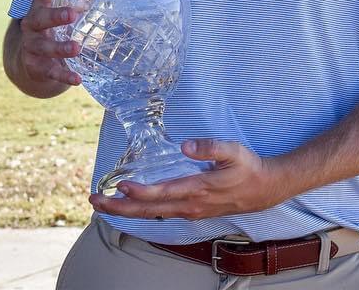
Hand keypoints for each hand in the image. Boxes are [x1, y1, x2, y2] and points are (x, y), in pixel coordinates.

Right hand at [5, 0, 81, 94]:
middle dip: (54, 15)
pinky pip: (50, 71)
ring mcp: (32, 46)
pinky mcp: (35, 66)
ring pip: (44, 47)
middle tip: (73, 14)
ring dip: (60, 48)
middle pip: (39, 17)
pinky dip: (63, 75)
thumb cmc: (55, 26)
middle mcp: (32, 23)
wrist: (30, 63)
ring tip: (77, 48)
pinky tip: (77, 79)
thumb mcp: (71, 4)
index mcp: (41, 3)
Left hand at [89, 139, 291, 220]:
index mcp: (197, 189)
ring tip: (103, 203)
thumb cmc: (248, 168)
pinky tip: (130, 203)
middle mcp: (189, 205)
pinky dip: (140, 209)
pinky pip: (160, 213)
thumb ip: (209, 147)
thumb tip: (186, 145)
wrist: (265, 189)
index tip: (118, 186)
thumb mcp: (233, 151)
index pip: (161, 193)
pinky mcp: (191, 211)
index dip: (138, 191)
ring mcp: (189, 211)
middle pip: (147, 210)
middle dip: (118, 207)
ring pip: (151, 214)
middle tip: (93, 200)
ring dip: (125, 209)